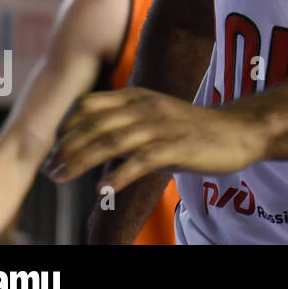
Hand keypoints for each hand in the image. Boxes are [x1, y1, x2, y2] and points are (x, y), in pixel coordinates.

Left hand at [44, 88, 267, 191]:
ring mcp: (161, 126)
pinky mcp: (176, 146)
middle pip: (94, 125)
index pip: (89, 104)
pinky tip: (103, 191)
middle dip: (65, 149)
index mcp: (138, 97)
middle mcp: (146, 107)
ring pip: (110, 142)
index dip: (66, 126)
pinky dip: (118, 176)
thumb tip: (92, 154)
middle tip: (50, 171)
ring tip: (61, 179)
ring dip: (80, 162)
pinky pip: (140, 161)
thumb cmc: (193, 130)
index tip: (53, 149)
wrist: (238, 131)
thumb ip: (125, 129)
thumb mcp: (155, 120)